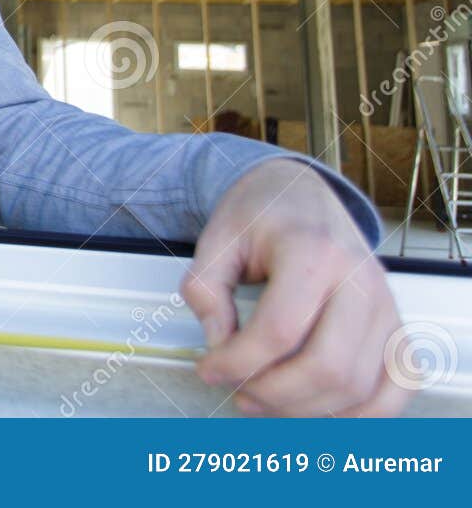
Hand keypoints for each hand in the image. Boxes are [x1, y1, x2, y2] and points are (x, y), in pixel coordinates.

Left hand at [180, 157, 408, 415]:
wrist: (301, 191)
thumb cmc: (261, 213)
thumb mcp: (217, 236)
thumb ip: (205, 288)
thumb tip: (218, 342)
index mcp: (311, 251)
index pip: (278, 330)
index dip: (237, 362)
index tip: (208, 369)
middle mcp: (358, 281)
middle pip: (326, 366)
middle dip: (273, 393)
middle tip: (237, 392)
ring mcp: (385, 306)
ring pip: (358, 385)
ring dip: (307, 409)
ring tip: (266, 401)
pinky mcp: (396, 325)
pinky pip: (399, 384)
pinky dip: (364, 412)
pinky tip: (321, 409)